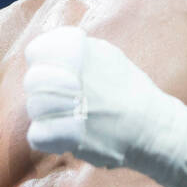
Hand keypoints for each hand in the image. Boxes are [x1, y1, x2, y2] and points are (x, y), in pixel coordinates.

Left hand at [22, 26, 164, 169]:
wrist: (152, 127)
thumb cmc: (131, 92)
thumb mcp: (108, 56)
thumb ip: (78, 51)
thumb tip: (51, 49)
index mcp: (82, 52)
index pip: (38, 51)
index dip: (40, 64)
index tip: (50, 73)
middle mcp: (73, 75)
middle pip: (33, 80)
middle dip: (40, 91)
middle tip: (57, 100)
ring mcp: (71, 106)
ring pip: (34, 108)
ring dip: (45, 114)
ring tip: (64, 118)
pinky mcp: (71, 136)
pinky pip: (37, 134)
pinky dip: (46, 137)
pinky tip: (62, 134)